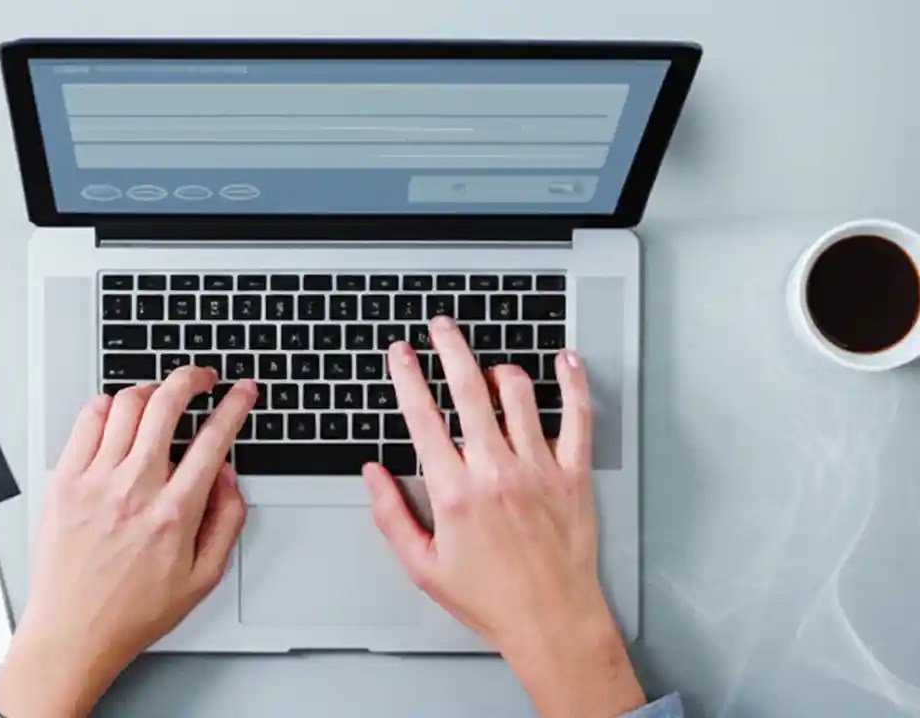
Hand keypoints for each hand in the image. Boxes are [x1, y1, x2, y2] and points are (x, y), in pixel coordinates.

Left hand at [0, 367, 254, 717]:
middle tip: (202, 378)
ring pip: (127, 404)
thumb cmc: (132, 612)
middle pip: (168, 404)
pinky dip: (107, 405)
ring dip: (152, 389)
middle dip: (193, 378)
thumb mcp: (203, 579)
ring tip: (162, 395)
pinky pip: (87, 421)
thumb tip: (227, 476)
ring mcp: (95, 481)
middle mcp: (134, 489)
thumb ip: (226, 522)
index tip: (241, 392)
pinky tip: (118, 413)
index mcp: (174, 513)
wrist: (73, 633)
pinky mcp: (64, 481)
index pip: (213, 439)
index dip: (234, 406)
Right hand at [364, 316, 643, 717]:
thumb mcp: (422, 566)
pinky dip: (572, 382)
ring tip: (489, 369)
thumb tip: (372, 474)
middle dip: (449, 348)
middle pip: (468, 389)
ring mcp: (538, 468)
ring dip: (499, 370)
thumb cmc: (490, 599)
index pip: (423, 416)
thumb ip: (391, 515)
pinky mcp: (573, 474)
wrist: (551, 621)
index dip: (407, 377)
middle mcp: (495, 471)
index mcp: (454, 492)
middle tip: (441, 327)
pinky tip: (564, 361)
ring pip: (518, 394)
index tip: (400, 353)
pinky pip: (577, 415)